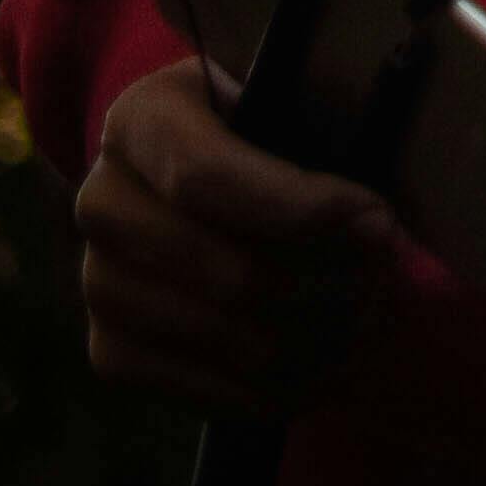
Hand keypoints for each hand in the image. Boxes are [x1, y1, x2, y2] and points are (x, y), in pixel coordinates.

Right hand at [77, 56, 399, 416]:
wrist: (209, 190)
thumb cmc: (266, 133)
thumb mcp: (287, 95)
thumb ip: (325, 120)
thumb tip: (377, 209)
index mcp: (139, 119)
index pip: (208, 179)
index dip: (301, 211)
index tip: (380, 225)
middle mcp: (102, 201)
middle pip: (226, 273)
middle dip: (326, 285)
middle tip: (387, 280)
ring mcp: (97, 283)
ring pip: (224, 337)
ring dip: (313, 341)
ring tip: (368, 319)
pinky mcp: (109, 351)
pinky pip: (203, 390)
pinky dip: (277, 387)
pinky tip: (326, 364)